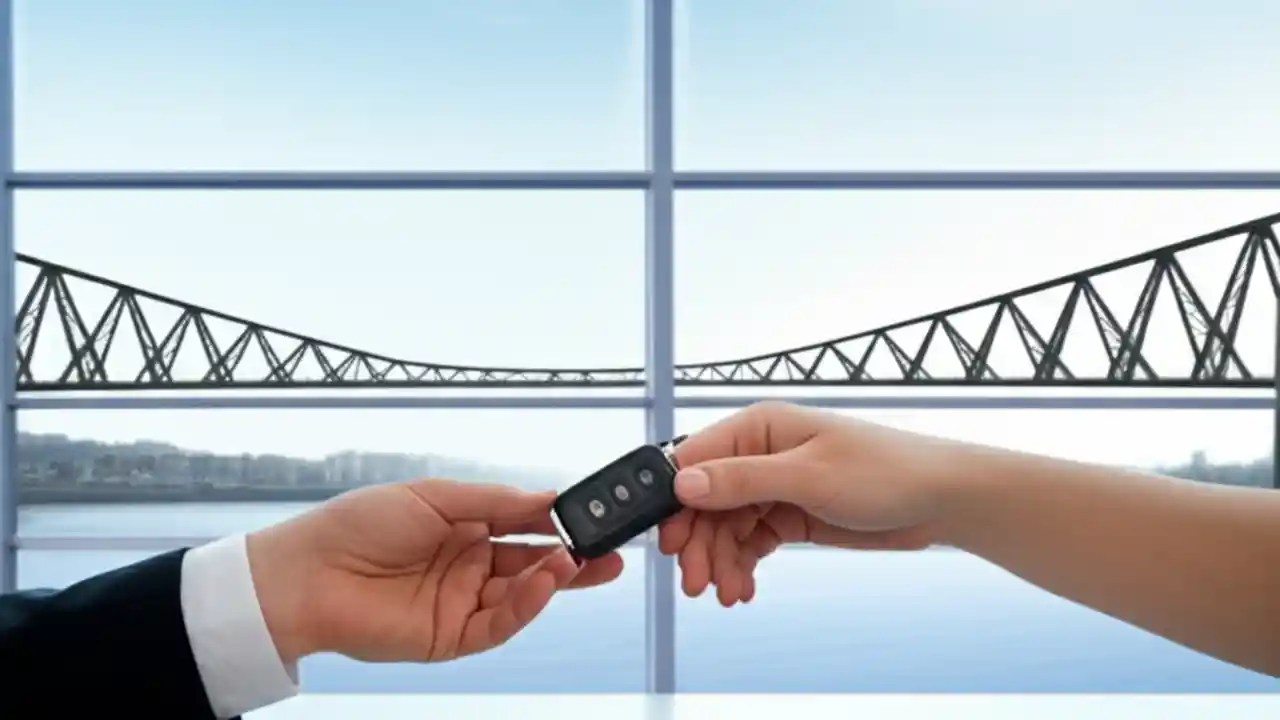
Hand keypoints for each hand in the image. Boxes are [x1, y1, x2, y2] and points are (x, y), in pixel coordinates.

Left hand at [245, 479, 623, 664]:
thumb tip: (548, 498)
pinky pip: (498, 625)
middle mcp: (468, 566)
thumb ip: (496, 502)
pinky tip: (543, 584)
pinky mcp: (450, 637)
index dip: (559, 522)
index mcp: (464, 529)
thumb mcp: (435, 497)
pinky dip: (526, 606)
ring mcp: (461, 603)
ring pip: (522, 595)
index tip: (593, 514)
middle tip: (613, 553)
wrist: (308, 573)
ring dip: (554, 580)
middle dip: (575, 559)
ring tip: (580, 562)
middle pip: (534, 565)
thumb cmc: (359, 524)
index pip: (525, 526)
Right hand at [660, 401, 961, 605]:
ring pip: (725, 526)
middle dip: (699, 543)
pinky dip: (742, 564)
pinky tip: (743, 588)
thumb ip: (742, 481)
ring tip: (727, 593)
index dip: (674, 502)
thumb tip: (684, 483)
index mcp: (758, 427)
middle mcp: (759, 453)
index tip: (668, 542)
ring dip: (721, 560)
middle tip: (697, 583)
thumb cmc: (885, 471)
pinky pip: (750, 540)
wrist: (939, 500)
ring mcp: (774, 485)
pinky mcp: (789, 513)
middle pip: (705, 501)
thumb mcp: (808, 477)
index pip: (694, 460)